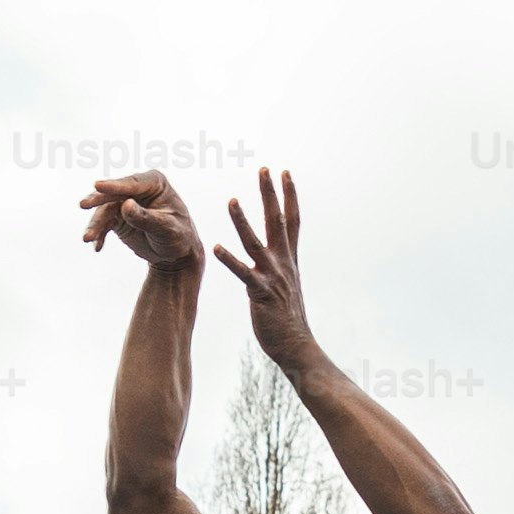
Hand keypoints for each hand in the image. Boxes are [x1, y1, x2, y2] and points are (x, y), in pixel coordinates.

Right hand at [81, 171, 202, 270]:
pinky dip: (99, 234)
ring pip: (105, 210)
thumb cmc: (178, 236)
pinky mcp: (117, 216)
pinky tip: (97, 246)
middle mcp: (137, 189)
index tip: (97, 186)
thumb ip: (146, 218)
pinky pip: (104, 223)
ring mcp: (125, 202)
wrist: (175, 253)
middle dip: (98, 200)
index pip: (132, 183)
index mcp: (155, 183)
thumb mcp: (166, 229)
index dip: (115, 185)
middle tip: (83, 205)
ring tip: (87, 238)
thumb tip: (125, 205)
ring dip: (95, 224)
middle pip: (114, 193)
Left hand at [215, 168, 322, 369]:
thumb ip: (279, 267)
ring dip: (243, 220)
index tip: (285, 173)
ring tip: (231, 200)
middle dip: (270, 194)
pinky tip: (216, 248)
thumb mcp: (287, 285)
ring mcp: (273, 276)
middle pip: (278, 221)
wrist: (297, 345)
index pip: (293, 220)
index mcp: (289, 259)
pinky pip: (243, 273)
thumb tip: (275, 256)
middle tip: (264, 169)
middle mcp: (284, 262)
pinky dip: (230, 260)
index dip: (289, 195)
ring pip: (256, 242)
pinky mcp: (261, 293)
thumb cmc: (288, 318)